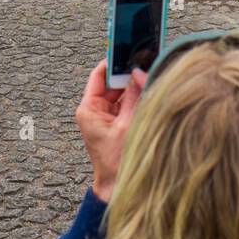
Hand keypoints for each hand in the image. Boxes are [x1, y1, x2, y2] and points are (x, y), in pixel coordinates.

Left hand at [75, 61, 146, 201]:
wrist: (117, 188)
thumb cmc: (116, 162)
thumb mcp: (128, 125)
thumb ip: (135, 97)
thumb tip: (140, 71)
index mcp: (89, 108)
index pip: (99, 75)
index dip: (113, 62)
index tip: (128, 51)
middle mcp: (94, 110)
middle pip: (113, 83)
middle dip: (129, 75)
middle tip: (146, 64)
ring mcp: (105, 117)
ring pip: (122, 93)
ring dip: (135, 88)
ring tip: (150, 80)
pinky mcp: (115, 124)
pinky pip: (127, 104)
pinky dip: (137, 100)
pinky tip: (150, 94)